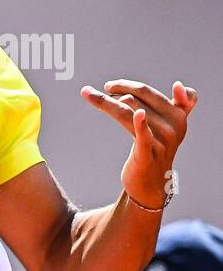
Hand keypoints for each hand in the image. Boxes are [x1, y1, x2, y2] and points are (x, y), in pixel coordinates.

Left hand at [81, 79, 196, 207]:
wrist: (150, 185)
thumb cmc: (156, 152)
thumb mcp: (172, 128)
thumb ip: (182, 105)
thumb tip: (180, 85)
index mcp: (178, 116)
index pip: (148, 92)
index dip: (127, 85)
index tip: (110, 86)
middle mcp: (172, 126)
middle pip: (135, 100)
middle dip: (115, 91)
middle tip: (95, 92)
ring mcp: (161, 141)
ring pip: (127, 113)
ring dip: (105, 102)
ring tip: (89, 95)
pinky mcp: (147, 155)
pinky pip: (143, 136)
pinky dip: (140, 124)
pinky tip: (138, 115)